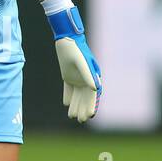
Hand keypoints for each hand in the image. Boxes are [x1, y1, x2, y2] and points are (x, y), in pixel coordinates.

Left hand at [48, 6, 101, 122]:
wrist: (66, 40)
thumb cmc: (76, 50)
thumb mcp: (82, 62)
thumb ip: (88, 75)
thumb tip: (95, 88)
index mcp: (92, 76)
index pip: (93, 94)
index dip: (92, 105)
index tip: (90, 115)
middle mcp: (86, 78)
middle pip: (85, 97)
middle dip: (84, 108)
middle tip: (81, 120)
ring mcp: (77, 77)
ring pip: (77, 95)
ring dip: (75, 105)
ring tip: (72, 116)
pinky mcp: (68, 76)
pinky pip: (68, 89)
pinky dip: (68, 96)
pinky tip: (66, 104)